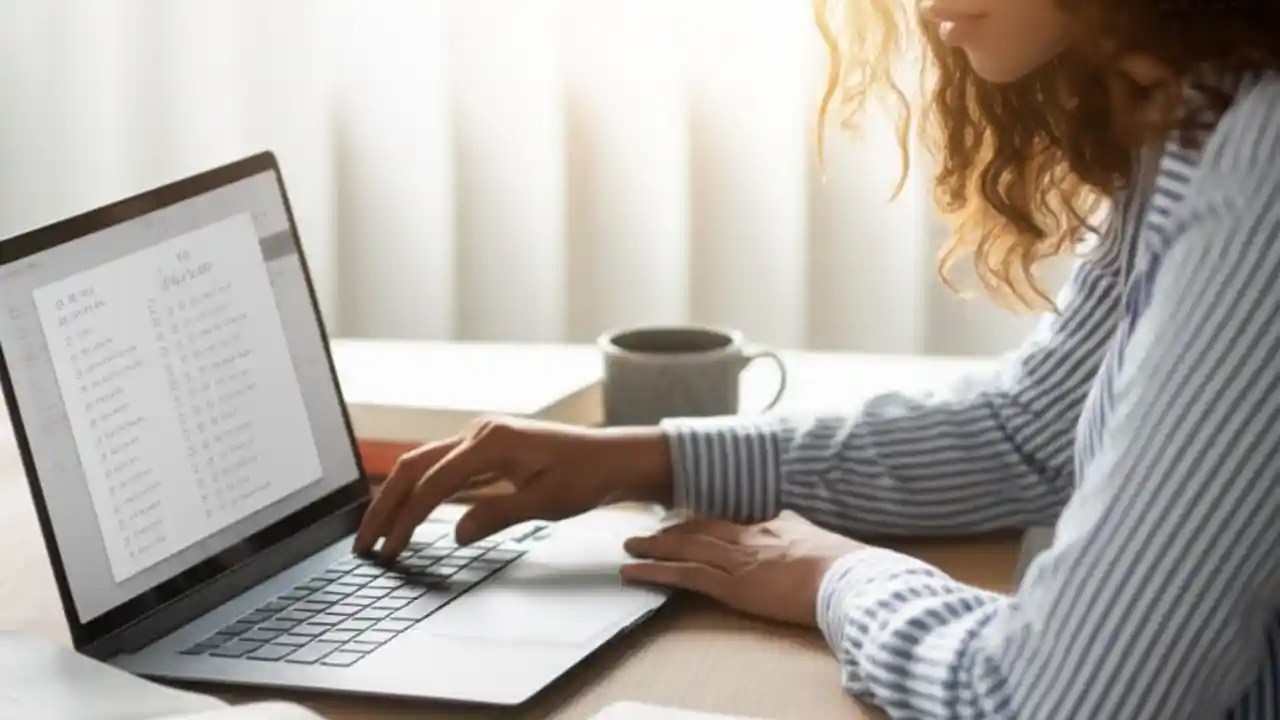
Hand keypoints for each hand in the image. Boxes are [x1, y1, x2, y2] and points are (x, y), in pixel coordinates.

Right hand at [353, 417, 672, 560]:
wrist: (613, 457)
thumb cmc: (586, 477)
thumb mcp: (545, 503)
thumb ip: (496, 516)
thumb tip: (454, 534)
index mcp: (491, 441)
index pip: (433, 483)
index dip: (406, 519)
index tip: (390, 550)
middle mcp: (479, 432)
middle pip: (414, 467)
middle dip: (385, 506)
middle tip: (363, 544)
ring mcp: (480, 437)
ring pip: (423, 465)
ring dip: (397, 498)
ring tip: (375, 533)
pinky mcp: (485, 447)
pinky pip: (441, 467)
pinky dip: (418, 490)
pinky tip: (406, 513)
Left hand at [622, 512, 868, 626]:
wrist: (848, 579)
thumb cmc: (845, 566)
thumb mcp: (821, 539)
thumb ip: (801, 530)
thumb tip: (796, 523)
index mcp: (772, 527)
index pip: (728, 521)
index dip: (702, 522)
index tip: (685, 521)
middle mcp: (749, 538)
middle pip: (701, 529)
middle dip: (672, 530)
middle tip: (648, 530)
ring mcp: (738, 561)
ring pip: (686, 547)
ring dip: (655, 546)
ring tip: (630, 545)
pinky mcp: (732, 585)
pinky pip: (686, 575)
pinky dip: (656, 571)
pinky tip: (634, 571)